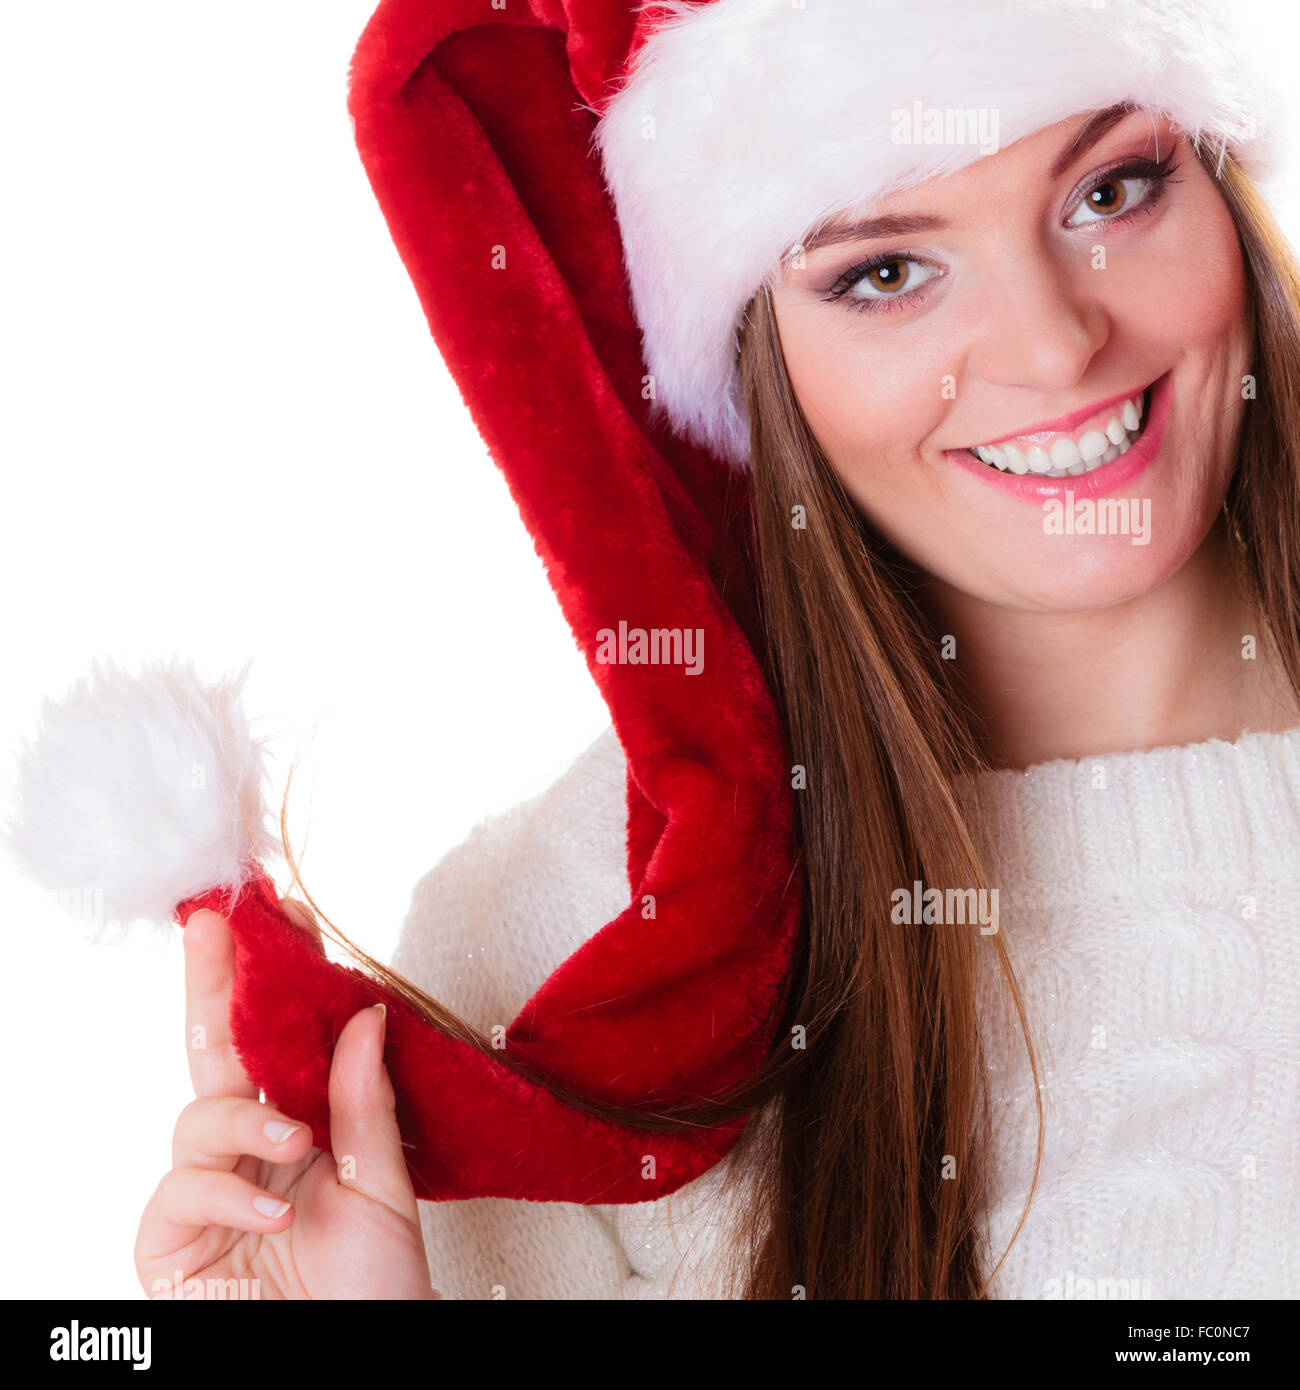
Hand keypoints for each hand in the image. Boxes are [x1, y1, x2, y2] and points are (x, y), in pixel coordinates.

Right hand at [134, 900, 438, 1298]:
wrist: (359, 1353)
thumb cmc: (373, 1286)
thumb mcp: (382, 1184)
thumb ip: (363, 1103)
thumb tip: (364, 1017)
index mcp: (297, 1126)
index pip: (272, 1042)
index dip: (266, 981)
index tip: (269, 915)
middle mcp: (246, 1150)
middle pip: (214, 1053)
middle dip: (212, 985)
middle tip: (213, 925)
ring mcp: (205, 1192)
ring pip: (197, 1116)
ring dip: (247, 1122)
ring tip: (295, 1147)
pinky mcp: (170, 1242)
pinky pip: (180, 1189)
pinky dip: (227, 1193)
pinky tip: (272, 1213)